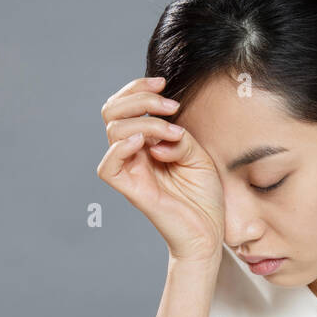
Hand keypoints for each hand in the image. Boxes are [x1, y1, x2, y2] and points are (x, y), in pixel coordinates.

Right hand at [96, 76, 225, 262]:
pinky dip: (121, 148)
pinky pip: (108, 166)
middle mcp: (134, 154)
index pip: (124, 106)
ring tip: (173, 132)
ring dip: (145, 121)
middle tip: (170, 106)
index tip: (164, 83)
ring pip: (113, 131)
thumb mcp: (198, 154)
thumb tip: (158, 134)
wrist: (208, 233)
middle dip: (139, 97)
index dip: (138, 88)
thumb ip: (178, 137)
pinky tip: (145, 144)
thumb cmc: (204, 197)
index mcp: (146, 142)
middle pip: (112, 111)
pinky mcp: (132, 190)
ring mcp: (131, 171)